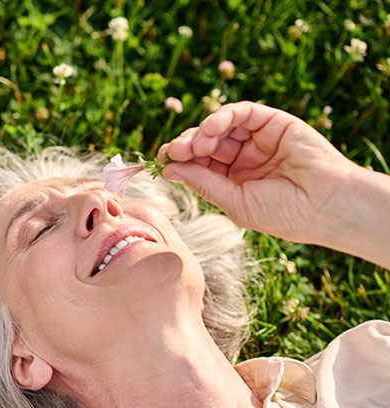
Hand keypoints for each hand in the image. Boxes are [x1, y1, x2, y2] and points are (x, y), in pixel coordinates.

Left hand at [158, 101, 360, 246]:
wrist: (326, 207)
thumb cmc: (285, 214)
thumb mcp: (235, 202)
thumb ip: (203, 183)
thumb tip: (169, 168)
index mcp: (233, 181)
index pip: (199, 165)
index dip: (179, 161)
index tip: (161, 161)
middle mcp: (244, 158)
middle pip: (205, 144)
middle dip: (185, 145)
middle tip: (171, 151)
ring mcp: (258, 139)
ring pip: (220, 127)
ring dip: (201, 132)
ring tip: (193, 145)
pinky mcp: (274, 122)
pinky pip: (242, 113)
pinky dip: (222, 116)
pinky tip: (210, 129)